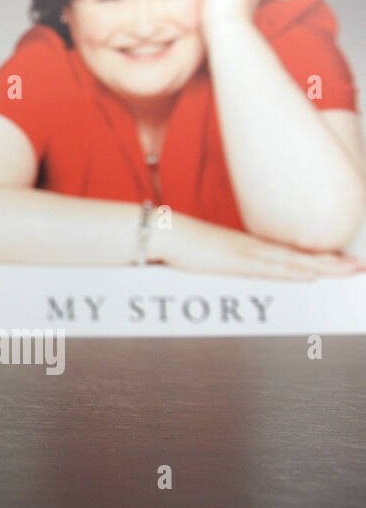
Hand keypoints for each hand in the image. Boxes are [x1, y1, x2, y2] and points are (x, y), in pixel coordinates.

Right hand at [151, 213, 364, 279]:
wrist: (162, 232)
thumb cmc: (180, 244)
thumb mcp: (209, 255)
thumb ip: (225, 262)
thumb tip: (233, 269)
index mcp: (249, 247)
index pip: (293, 253)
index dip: (321, 257)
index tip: (343, 261)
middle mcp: (254, 247)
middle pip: (302, 255)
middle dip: (334, 261)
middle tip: (361, 265)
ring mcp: (246, 253)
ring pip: (294, 260)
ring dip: (325, 266)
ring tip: (351, 269)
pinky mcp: (235, 260)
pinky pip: (271, 267)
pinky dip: (294, 271)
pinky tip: (312, 274)